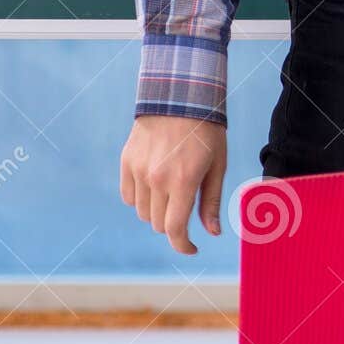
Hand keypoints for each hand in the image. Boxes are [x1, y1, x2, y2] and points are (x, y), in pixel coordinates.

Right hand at [120, 115, 227, 255]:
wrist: (180, 95)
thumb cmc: (207, 130)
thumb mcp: (217, 164)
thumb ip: (211, 201)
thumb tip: (211, 232)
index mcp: (183, 180)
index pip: (174, 229)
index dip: (183, 245)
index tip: (191, 248)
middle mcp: (157, 178)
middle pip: (158, 224)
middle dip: (173, 225)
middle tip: (186, 210)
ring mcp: (138, 170)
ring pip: (142, 212)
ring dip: (157, 211)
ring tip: (172, 191)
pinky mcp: (126, 162)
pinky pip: (129, 196)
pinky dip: (141, 198)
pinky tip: (155, 184)